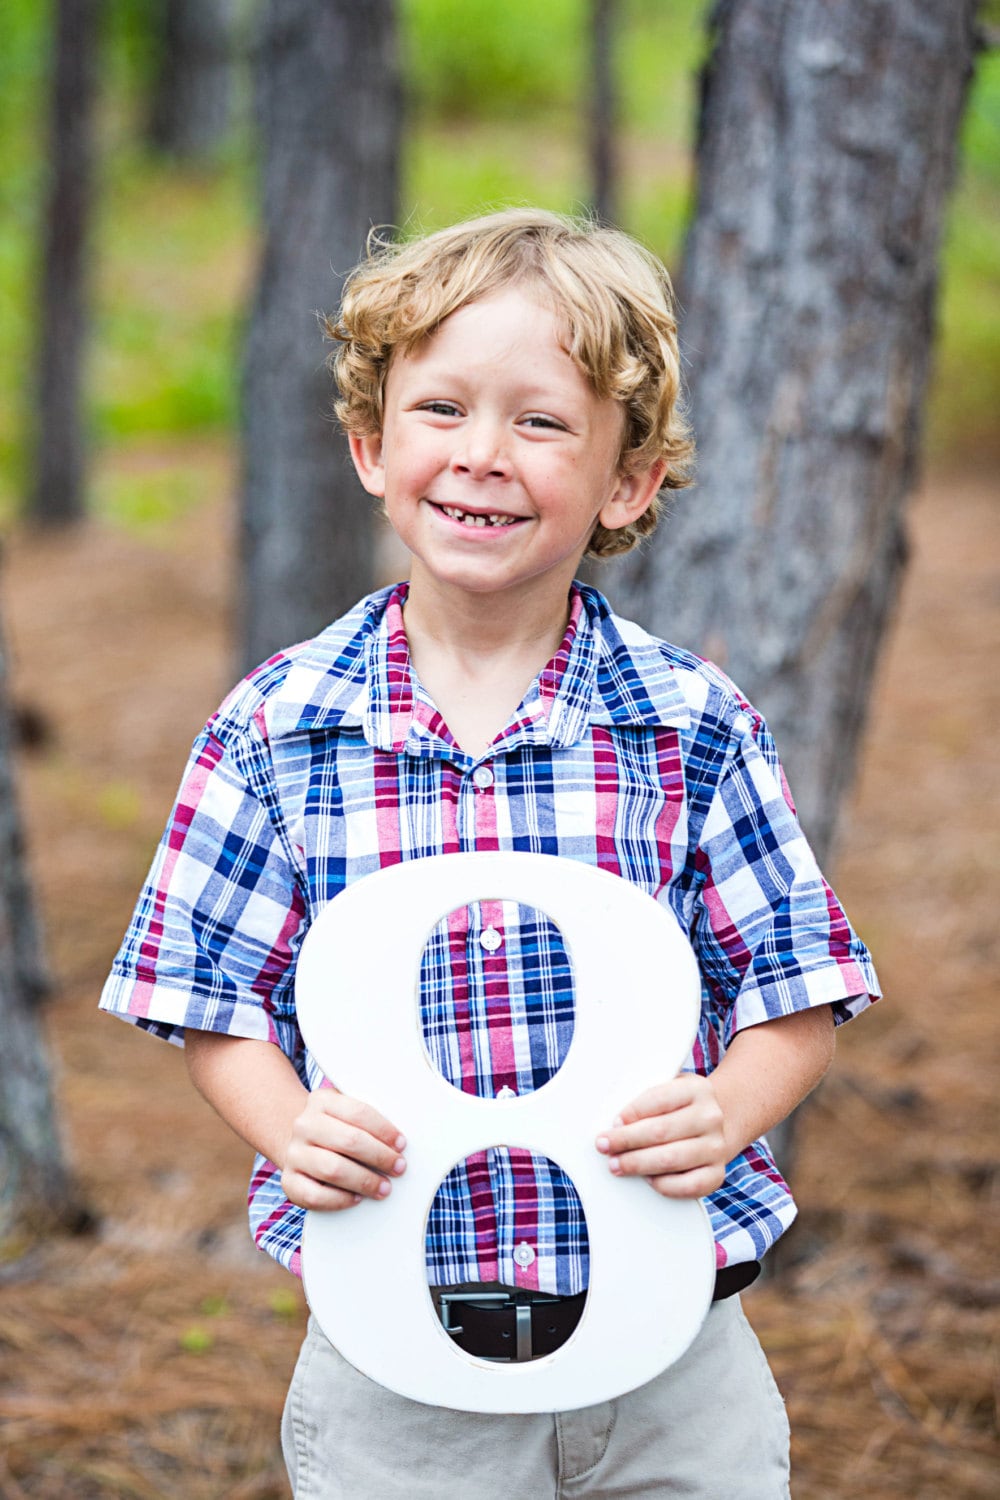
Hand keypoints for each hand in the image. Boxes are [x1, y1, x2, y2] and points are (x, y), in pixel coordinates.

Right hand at [281, 1088, 406, 1211]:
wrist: (301, 1144)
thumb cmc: (336, 1129)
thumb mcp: (347, 1114)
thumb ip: (368, 1121)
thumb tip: (399, 1141)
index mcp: (321, 1101)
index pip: (358, 1112)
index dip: (383, 1130)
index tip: (401, 1144)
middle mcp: (304, 1125)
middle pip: (348, 1141)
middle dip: (379, 1156)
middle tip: (398, 1167)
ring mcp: (293, 1154)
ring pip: (333, 1169)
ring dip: (364, 1181)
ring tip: (384, 1188)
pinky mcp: (288, 1181)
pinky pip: (315, 1195)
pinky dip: (339, 1200)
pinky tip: (357, 1198)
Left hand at [595, 1074, 727, 1198]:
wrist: (713, 1126)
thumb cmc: (679, 1108)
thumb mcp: (668, 1091)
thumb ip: (646, 1101)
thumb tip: (614, 1123)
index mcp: (697, 1089)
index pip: (658, 1099)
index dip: (632, 1112)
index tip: (613, 1123)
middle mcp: (711, 1117)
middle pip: (661, 1131)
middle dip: (626, 1140)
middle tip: (604, 1146)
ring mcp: (717, 1146)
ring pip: (671, 1159)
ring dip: (637, 1164)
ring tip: (616, 1164)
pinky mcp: (718, 1174)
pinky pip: (688, 1185)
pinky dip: (664, 1185)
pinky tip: (647, 1179)